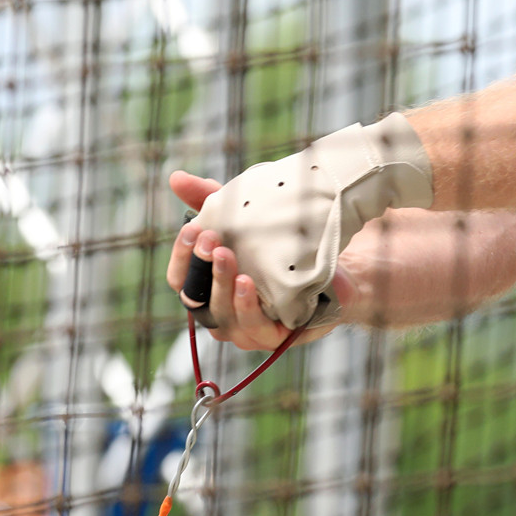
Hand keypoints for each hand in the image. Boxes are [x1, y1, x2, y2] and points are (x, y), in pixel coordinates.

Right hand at [166, 170, 353, 351]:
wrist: (338, 265)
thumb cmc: (283, 246)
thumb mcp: (248, 218)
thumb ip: (213, 200)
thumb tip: (176, 178)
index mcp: (209, 288)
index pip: (180, 279)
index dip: (181, 256)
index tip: (193, 228)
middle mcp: (222, 312)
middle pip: (196, 300)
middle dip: (202, 267)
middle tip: (212, 239)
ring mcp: (247, 328)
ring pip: (223, 318)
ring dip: (222, 287)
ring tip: (227, 257)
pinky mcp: (276, 337)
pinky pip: (255, 331)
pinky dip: (248, 308)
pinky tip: (248, 282)